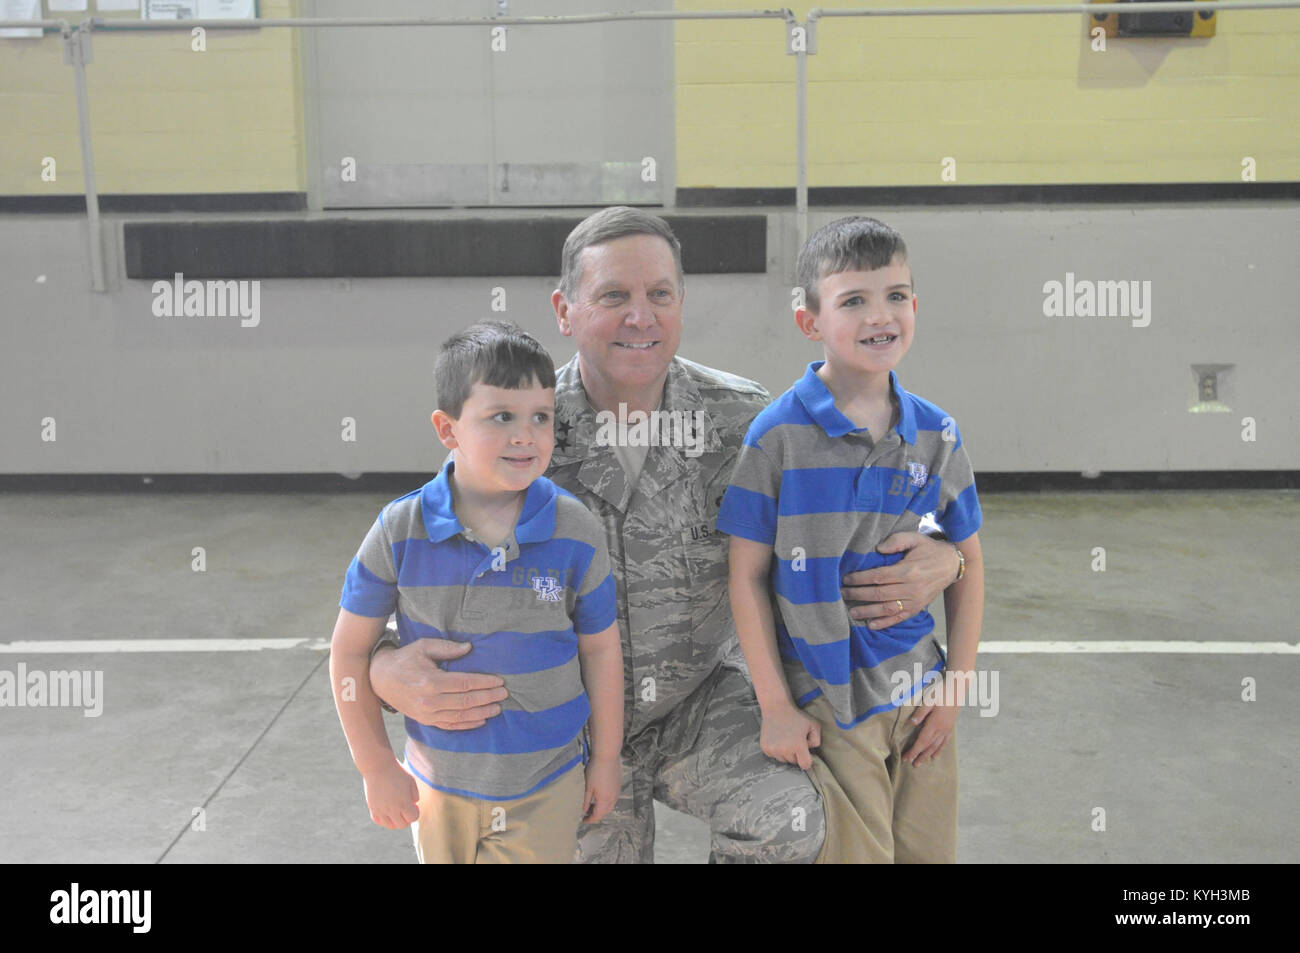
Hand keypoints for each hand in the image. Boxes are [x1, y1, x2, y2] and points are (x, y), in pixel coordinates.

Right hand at [361, 758, 419, 828]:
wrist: (378, 766)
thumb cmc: (397, 772)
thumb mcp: (411, 781)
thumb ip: (415, 795)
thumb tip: (413, 805)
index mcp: (403, 803)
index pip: (413, 818)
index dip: (415, 812)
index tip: (414, 806)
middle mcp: (391, 809)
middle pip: (402, 825)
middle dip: (407, 819)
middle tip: (407, 810)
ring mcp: (380, 810)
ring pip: (390, 826)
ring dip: (396, 821)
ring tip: (398, 812)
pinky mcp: (372, 808)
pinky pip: (379, 821)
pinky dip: (384, 820)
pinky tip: (388, 812)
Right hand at [369, 639, 508, 729]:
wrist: (380, 679)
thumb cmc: (405, 659)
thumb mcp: (423, 647)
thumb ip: (447, 648)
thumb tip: (469, 648)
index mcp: (431, 681)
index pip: (465, 684)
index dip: (484, 683)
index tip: (499, 681)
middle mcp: (430, 701)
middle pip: (466, 701)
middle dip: (488, 698)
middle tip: (504, 695)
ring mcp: (427, 714)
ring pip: (460, 716)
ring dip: (481, 713)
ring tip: (497, 708)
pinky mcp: (426, 721)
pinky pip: (450, 726)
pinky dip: (467, 725)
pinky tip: (481, 720)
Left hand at [581, 757, 620, 823]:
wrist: (607, 756)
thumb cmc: (595, 770)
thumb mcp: (588, 787)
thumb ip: (586, 801)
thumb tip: (584, 811)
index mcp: (604, 800)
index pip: (597, 815)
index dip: (590, 819)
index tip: (584, 820)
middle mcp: (613, 798)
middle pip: (605, 812)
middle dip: (597, 815)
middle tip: (587, 813)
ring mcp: (617, 791)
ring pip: (610, 806)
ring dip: (602, 808)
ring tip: (592, 805)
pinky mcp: (618, 785)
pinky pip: (613, 798)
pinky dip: (606, 802)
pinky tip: (600, 796)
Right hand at [759, 702, 821, 770]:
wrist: (776, 707)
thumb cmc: (796, 716)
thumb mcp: (814, 725)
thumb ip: (817, 741)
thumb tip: (809, 751)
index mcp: (798, 745)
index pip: (805, 765)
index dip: (807, 761)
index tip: (806, 755)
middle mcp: (784, 749)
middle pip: (793, 762)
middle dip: (796, 754)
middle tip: (794, 740)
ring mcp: (773, 749)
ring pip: (783, 760)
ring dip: (786, 753)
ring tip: (786, 739)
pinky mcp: (765, 748)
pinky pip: (774, 756)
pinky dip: (776, 750)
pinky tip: (778, 739)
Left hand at [843, 533, 958, 629]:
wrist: (951, 565)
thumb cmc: (929, 550)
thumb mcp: (915, 538)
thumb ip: (896, 540)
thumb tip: (878, 549)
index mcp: (908, 570)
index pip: (879, 576)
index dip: (860, 579)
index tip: (846, 578)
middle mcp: (911, 588)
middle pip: (879, 594)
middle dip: (858, 595)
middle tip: (843, 594)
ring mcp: (915, 601)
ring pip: (887, 609)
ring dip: (868, 611)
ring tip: (851, 611)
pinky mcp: (917, 608)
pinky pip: (899, 618)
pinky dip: (884, 623)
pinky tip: (871, 624)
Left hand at [901, 686, 957, 766]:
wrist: (957, 688)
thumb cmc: (941, 691)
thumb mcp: (929, 699)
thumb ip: (921, 712)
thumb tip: (912, 724)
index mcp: (935, 724)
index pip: (922, 742)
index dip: (914, 751)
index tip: (906, 758)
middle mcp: (942, 729)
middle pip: (928, 746)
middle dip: (919, 756)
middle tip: (911, 765)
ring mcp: (947, 729)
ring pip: (936, 746)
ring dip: (927, 755)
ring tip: (920, 763)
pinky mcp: (951, 727)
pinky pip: (945, 742)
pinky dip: (939, 750)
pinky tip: (936, 755)